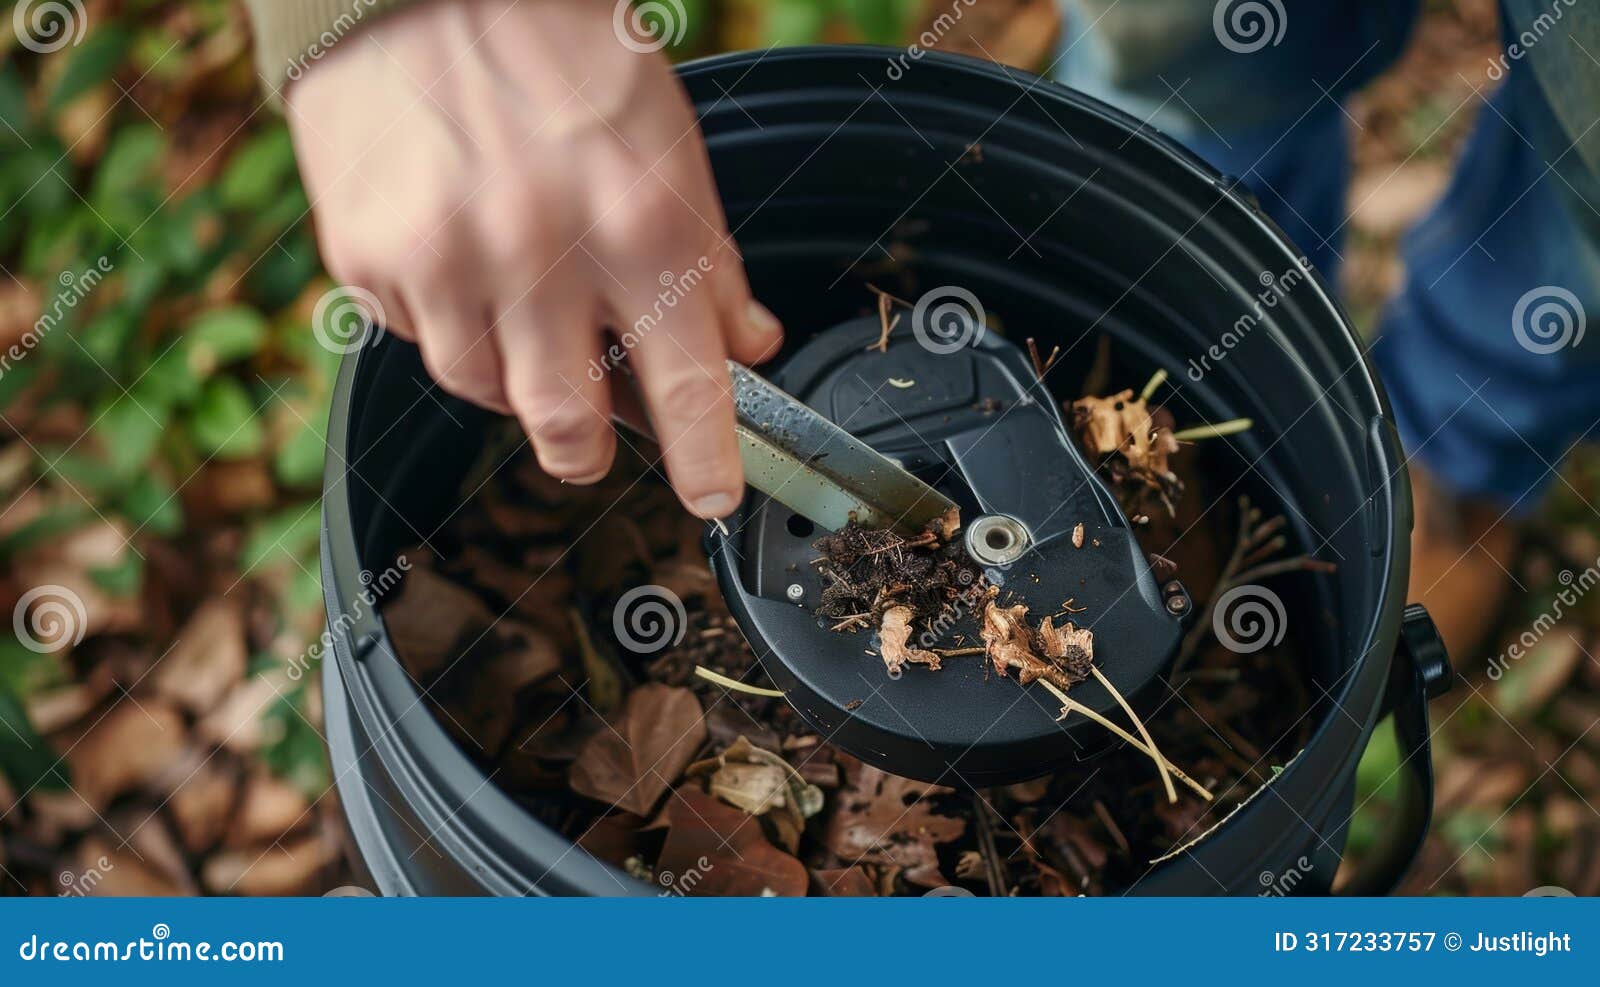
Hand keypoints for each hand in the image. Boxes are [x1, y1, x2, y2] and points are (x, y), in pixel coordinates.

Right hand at [286, 0, 780, 517]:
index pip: (688, 383)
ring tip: (519, 308)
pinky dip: (447, 320)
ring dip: (513, 374)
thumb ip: (709, 258)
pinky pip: (416, 338)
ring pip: (484, 392)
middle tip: (590, 441)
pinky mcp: (368, 257)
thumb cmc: (558, 50)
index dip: (707, 459)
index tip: (714, 498)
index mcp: (637, 223)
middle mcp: (539, 253)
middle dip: (586, 449)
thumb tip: (748, 345)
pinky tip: (457, 259)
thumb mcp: (666, 141)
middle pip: (566, 425)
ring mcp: (444, 260)